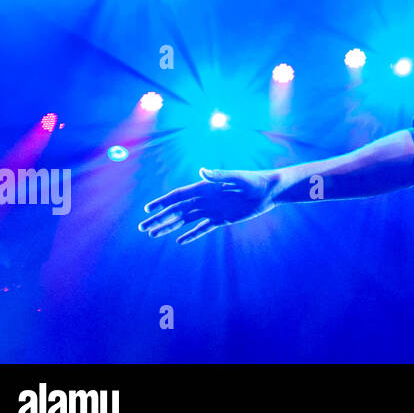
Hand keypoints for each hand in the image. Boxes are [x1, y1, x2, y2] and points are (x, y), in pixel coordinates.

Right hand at [138, 167, 278, 244]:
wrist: (270, 191)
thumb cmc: (255, 181)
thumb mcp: (239, 178)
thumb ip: (220, 176)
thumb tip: (202, 171)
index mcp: (206, 188)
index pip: (179, 196)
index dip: (162, 203)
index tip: (147, 210)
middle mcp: (205, 199)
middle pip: (177, 211)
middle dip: (160, 219)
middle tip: (143, 228)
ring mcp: (212, 210)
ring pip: (186, 221)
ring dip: (169, 227)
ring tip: (153, 235)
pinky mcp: (221, 219)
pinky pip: (202, 228)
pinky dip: (191, 235)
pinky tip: (179, 241)